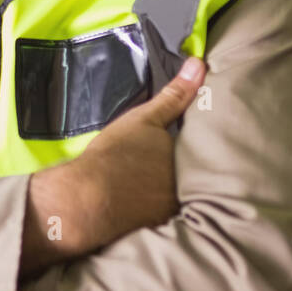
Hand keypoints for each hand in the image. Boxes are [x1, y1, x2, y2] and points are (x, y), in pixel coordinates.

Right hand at [22, 55, 206, 276]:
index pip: (206, 149)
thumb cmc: (115, 156)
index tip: (201, 133)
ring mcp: (173, 211)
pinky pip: (165, 210)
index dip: (203, 141)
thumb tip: (199, 64)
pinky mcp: (156, 226)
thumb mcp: (145, 119)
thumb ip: (176, 95)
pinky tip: (146, 194)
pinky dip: (159, 202)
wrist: (85, 199)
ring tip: (161, 174)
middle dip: (194, 166)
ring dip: (176, 185)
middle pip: (197, 173)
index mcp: (190, 162)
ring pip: (182, 192)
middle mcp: (188, 189)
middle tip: (178, 156)